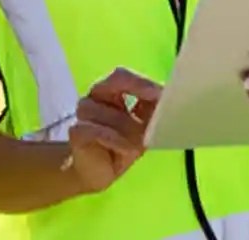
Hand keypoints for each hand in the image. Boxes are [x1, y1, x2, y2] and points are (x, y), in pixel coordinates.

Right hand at [64, 68, 161, 194]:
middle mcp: (97, 97)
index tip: (161, 93)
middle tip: (155, 109)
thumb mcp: (145, 128)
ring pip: (108, 112)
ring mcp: (85, 113)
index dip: (141, 82)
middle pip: (114, 82)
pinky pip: (96, 130)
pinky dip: (114, 140)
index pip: (123, 76)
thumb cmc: (123, 146)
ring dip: (127, 129)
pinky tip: (127, 150)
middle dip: (138, 93)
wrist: (99, 172)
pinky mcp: (77, 132)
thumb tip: (171, 100)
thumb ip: (154, 111)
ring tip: (138, 145)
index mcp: (113, 91)